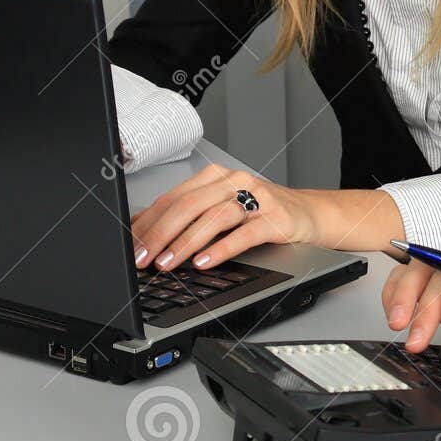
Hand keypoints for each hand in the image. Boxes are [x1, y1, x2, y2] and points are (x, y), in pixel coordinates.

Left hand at [129, 162, 317, 271]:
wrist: (309, 213)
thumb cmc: (260, 213)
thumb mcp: (220, 209)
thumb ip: (187, 217)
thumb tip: (141, 231)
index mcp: (216, 177)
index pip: (173, 198)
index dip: (149, 223)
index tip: (131, 247)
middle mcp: (235, 181)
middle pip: (189, 205)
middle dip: (161, 234)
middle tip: (144, 258)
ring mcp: (258, 197)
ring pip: (214, 217)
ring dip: (186, 242)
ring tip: (168, 263)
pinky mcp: (277, 218)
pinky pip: (245, 233)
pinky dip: (222, 248)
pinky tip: (205, 261)